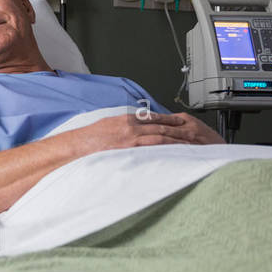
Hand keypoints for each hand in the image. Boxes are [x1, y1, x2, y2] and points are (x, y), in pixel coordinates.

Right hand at [80, 111, 224, 152]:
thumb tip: (131, 131)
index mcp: (126, 119)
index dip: (170, 119)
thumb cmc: (87, 140)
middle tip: (195, 132)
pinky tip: (179, 154)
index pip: (154, 118)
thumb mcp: (105, 126)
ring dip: (179, 140)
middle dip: (180, 129)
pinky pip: (155, 149)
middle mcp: (132, 127)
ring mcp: (133, 139)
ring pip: (163, 137)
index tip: (181, 121)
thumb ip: (121, 127)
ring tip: (192, 144)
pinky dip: (169, 150)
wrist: (76, 147)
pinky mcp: (132, 150)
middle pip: (162, 127)